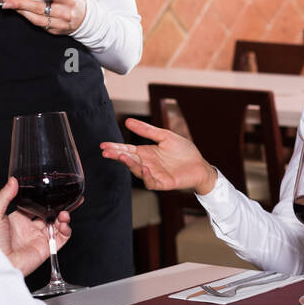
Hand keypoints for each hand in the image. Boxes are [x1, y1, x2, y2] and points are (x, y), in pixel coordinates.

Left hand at [0, 176, 71, 276]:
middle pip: (50, 214)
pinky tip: (64, 225)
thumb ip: (5, 196)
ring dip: (64, 218)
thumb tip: (13, 180)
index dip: (46, 199)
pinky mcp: (46, 249)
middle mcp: (30, 228)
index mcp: (18, 219)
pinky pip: (61, 239)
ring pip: (57, 225)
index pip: (36, 206)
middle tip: (71, 200)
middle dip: (60, 207)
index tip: (54, 191)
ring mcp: (39, 238)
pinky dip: (66, 231)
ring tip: (64, 214)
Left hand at [2, 0, 86, 34]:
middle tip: (8, 0)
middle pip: (41, 8)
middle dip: (22, 4)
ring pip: (37, 19)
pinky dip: (28, 17)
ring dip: (22, 12)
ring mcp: (60, 24)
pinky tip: (20, 12)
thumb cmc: (74, 1)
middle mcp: (65, 13)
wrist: (86, 18)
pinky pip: (39, 24)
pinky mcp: (55, 31)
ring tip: (10, 6)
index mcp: (70, 0)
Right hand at [100, 117, 216, 194]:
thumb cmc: (184, 152)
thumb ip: (147, 130)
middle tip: (106, 152)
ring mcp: (154, 174)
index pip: (127, 150)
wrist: (200, 165)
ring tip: (121, 156)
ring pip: (137, 171)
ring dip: (129, 164)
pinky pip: (151, 182)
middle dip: (117, 155)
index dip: (115, 148)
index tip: (103, 145)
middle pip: (128, 160)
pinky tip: (144, 167)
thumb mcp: (165, 136)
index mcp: (146, 153)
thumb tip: (127, 121)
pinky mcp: (163, 183)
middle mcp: (147, 164)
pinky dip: (147, 175)